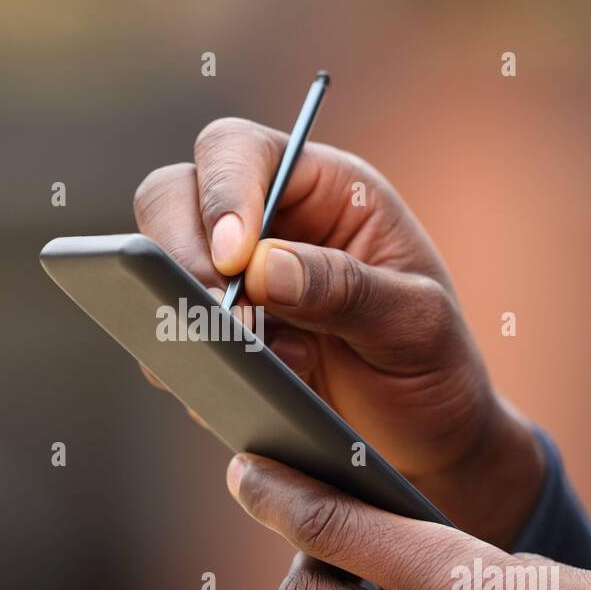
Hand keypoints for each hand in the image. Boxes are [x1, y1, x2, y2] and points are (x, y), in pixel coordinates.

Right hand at [133, 118, 542, 547]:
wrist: (427, 438)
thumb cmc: (434, 364)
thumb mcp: (414, 322)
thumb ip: (345, 288)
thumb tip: (262, 268)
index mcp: (323, 189)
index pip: (241, 151)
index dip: (223, 193)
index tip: (232, 258)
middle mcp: (266, 223)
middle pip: (173, 194)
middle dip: (179, 251)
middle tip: (214, 313)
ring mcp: (231, 281)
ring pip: (156, 265)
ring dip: (180, 310)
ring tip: (244, 356)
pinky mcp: (213, 337)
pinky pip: (165, 336)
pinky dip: (181, 361)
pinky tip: (237, 386)